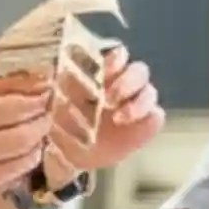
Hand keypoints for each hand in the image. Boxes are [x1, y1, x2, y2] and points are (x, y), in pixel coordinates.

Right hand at [0, 74, 52, 205]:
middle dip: (43, 122)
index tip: (48, 93)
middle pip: (23, 134)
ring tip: (41, 129)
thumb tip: (36, 81)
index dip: (36, 100)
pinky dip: (29, 158)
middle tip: (49, 112)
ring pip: (25, 156)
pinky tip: (29, 149)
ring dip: (40, 141)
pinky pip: (17, 172)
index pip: (11, 107)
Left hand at [49, 45, 164, 173]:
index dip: (115, 59)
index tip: (104, 69)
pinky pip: (155, 117)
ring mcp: (137, 103)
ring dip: (139, 103)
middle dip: (128, 82)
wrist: (69, 153)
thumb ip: (62, 84)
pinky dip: (146, 120)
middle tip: (110, 99)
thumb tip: (53, 71)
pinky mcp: (145, 125)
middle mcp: (125, 82)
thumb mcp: (57, 98)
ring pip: (150, 92)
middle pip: (139, 71)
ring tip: (119, 118)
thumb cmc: (63, 118)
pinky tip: (128, 127)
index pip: (118, 55)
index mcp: (104, 71)